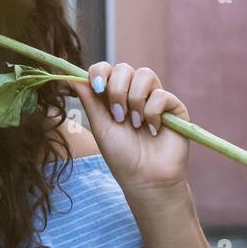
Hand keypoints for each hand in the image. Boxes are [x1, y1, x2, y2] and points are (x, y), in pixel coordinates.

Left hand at [71, 61, 190, 193]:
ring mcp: (155, 98)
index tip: (97, 87)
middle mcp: (134, 94)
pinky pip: (161, 94)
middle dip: (118, 90)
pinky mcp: (174, 107)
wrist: (146, 178)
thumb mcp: (101, 127)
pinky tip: (153, 129)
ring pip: (145, 74)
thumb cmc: (122, 156)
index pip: (106, 69)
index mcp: (114, 98)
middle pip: (124, 68)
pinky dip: (153, 112)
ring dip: (135, 100)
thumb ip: (90, 101)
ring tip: (135, 124)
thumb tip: (73, 77)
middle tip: (119, 116)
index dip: (100, 72)